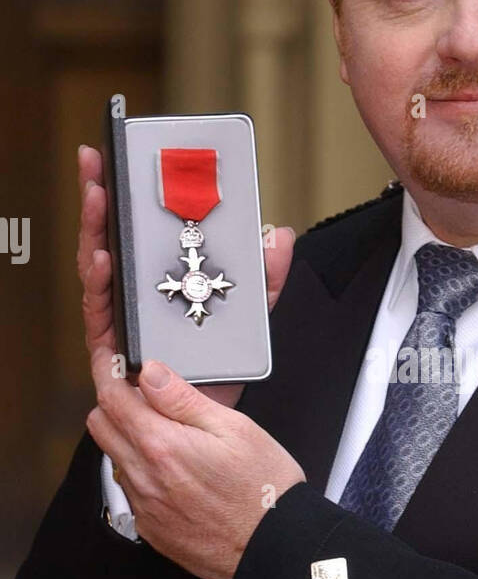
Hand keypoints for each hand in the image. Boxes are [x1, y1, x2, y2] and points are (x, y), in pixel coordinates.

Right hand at [77, 144, 294, 406]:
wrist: (202, 425)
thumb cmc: (214, 367)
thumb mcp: (249, 315)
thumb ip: (265, 278)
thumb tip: (280, 235)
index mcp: (161, 276)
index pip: (144, 226)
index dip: (136, 190)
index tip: (134, 153)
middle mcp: (134, 291)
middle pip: (114, 236)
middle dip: (103, 194)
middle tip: (99, 159)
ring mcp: (120, 314)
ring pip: (99, 264)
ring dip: (95, 227)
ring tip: (99, 195)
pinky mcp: (111, 343)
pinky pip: (101, 308)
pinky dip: (101, 281)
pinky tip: (105, 257)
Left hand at [86, 347, 305, 578]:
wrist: (276, 548)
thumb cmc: (265, 490)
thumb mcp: (235, 429)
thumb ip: (184, 399)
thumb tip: (151, 373)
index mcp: (162, 445)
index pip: (111, 397)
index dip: (105, 368)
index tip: (109, 356)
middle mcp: (144, 477)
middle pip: (100, 425)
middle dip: (112, 402)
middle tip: (143, 395)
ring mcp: (145, 506)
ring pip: (115, 458)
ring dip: (129, 439)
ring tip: (171, 437)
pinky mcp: (151, 529)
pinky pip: (131, 491)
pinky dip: (142, 473)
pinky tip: (177, 473)